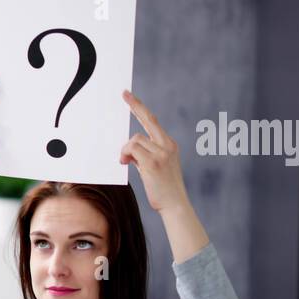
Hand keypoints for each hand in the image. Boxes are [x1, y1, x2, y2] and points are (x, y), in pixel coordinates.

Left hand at [119, 90, 186, 212]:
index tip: (129, 96)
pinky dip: (126, 154)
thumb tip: (129, 149)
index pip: (152, 121)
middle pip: (147, 119)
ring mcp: (162, 153)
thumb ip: (143, 155)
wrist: (174, 205)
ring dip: (126, 150)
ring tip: (127, 162)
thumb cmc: (162, 189)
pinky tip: (126, 163)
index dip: (140, 108)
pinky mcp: (153, 162)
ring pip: (134, 139)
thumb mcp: (153, 167)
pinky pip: (132, 149)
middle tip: (124, 92)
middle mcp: (167, 145)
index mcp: (169, 144)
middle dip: (135, 105)